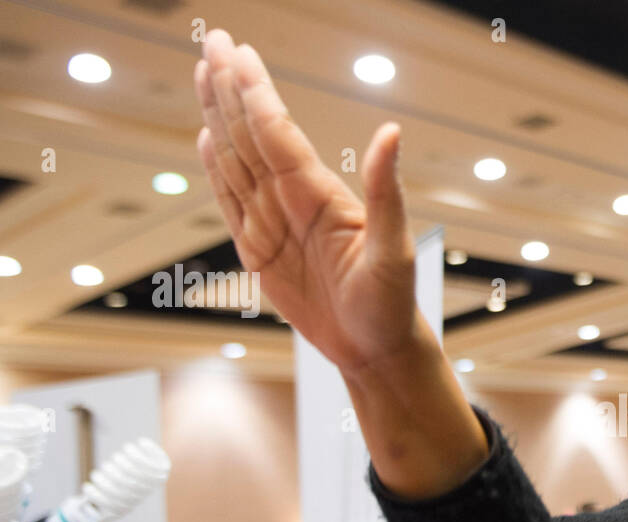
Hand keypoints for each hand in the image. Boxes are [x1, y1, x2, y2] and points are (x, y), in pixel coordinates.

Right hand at [194, 29, 423, 376]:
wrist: (375, 347)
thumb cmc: (392, 301)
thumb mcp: (392, 249)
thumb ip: (386, 191)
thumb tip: (392, 132)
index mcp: (320, 196)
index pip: (278, 135)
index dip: (255, 94)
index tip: (238, 53)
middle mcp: (294, 201)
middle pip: (253, 135)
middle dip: (233, 89)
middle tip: (215, 40)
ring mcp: (274, 223)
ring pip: (237, 161)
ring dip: (220, 117)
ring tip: (206, 73)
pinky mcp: (259, 251)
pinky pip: (232, 203)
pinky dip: (216, 171)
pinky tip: (207, 137)